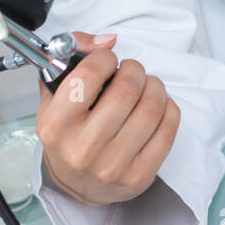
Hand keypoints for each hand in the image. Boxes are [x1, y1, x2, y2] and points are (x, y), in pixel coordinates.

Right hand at [35, 31, 180, 205]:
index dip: (105, 58)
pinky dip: (168, 109)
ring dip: (155, 86)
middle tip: (132, 71)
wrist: (77, 182)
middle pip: (126, 90)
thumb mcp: (55, 96)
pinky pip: (167, 131)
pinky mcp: (139, 177)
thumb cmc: (68, 133)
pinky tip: (159, 105)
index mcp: (55, 127)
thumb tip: (107, 41)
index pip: (88, 76)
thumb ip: (72, 58)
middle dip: (135, 70)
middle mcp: (82, 150)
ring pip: (151, 108)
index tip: (108, 60)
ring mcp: (112, 167)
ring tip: (147, 85)